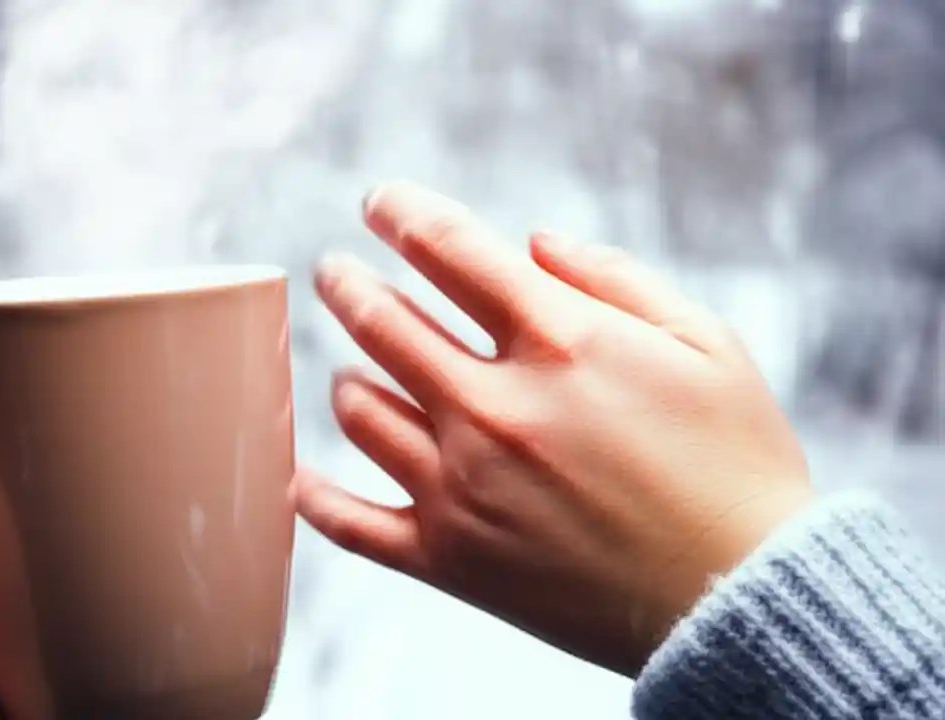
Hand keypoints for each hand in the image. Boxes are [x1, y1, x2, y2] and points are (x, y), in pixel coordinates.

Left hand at [296, 181, 812, 674]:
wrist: (741, 599)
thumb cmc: (735, 465)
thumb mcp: (705, 343)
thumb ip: (614, 278)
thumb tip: (532, 242)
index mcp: (560, 342)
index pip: (449, 249)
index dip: (402, 212)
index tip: (377, 201)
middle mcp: (495, 408)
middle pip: (383, 322)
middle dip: (348, 283)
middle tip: (334, 271)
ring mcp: (462, 486)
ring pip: (359, 410)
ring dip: (344, 377)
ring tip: (348, 368)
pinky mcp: (450, 558)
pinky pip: (351, 524)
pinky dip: (315, 496)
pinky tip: (298, 475)